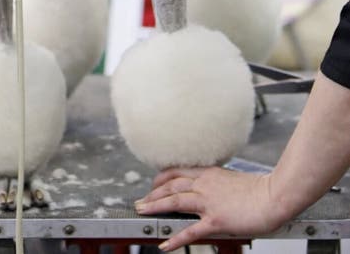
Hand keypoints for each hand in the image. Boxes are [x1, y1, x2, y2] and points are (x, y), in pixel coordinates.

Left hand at [134, 166, 285, 250]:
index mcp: (210, 173)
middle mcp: (205, 184)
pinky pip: (190, 231)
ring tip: (141, 211)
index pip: (178, 172)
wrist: (274, 196)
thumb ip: (218, 184)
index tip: (153, 184)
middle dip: (152, 193)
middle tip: (140, 201)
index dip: (162, 178)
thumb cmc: (260, 190)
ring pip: (174, 201)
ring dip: (155, 206)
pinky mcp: (215, 220)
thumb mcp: (233, 180)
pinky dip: (175, 238)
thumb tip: (211, 190)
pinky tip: (165, 244)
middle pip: (171, 185)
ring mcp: (209, 202)